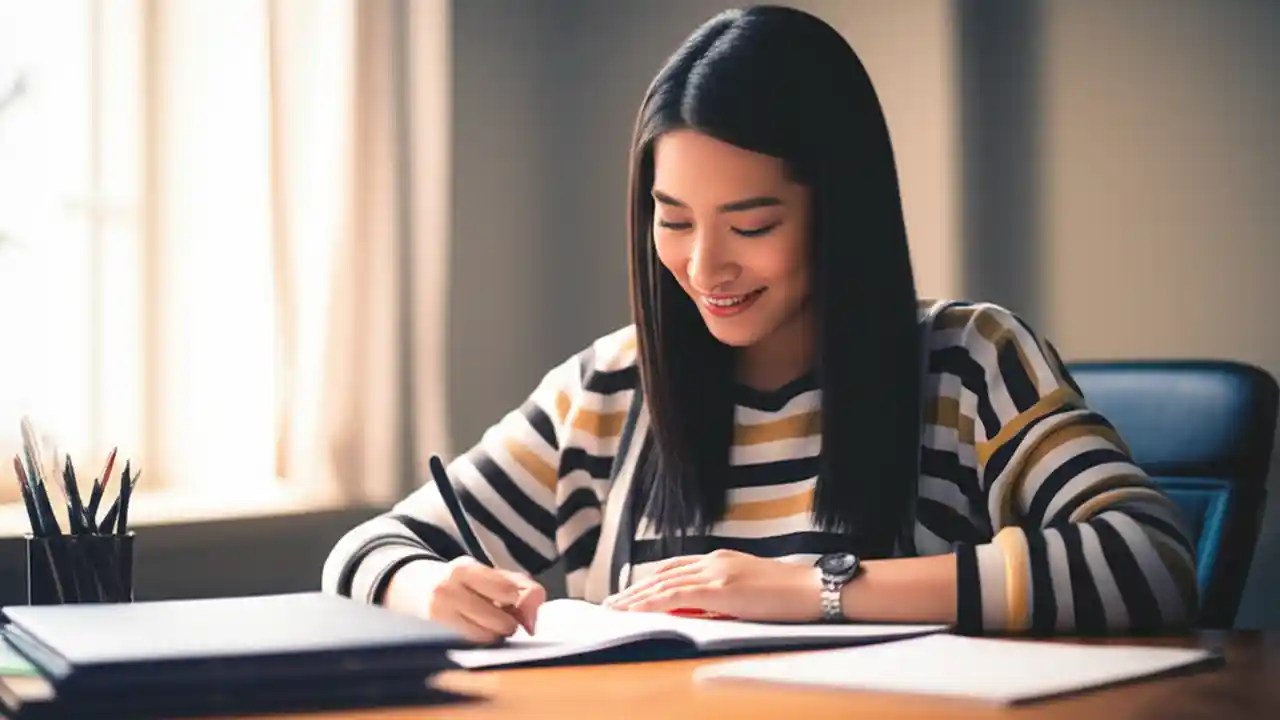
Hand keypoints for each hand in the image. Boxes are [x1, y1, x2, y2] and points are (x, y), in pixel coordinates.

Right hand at [384, 557, 545, 642]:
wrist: (415, 589)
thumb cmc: (464, 581)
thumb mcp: (492, 574)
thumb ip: (524, 589)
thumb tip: (532, 624)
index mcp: (463, 569)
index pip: (509, 593)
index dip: (516, 601)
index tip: (508, 601)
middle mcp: (446, 591)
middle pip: (501, 622)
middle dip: (507, 623)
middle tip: (498, 617)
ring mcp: (437, 617)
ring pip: (488, 640)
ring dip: (494, 637)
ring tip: (485, 626)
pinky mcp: (433, 638)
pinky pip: (472, 649)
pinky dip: (480, 645)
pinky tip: (472, 634)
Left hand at [601, 549, 821, 621]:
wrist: (813, 589)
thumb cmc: (789, 595)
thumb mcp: (749, 590)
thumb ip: (722, 595)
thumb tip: (697, 610)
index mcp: (721, 558)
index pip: (675, 566)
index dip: (650, 579)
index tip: (631, 590)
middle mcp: (714, 560)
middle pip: (663, 573)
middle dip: (635, 589)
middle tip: (611, 602)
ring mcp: (716, 572)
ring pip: (663, 583)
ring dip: (635, 597)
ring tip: (614, 609)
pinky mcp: (719, 589)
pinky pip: (675, 596)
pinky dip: (651, 603)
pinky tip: (636, 610)